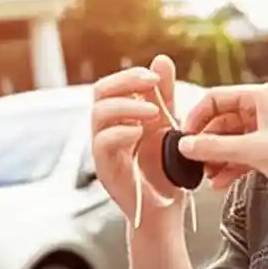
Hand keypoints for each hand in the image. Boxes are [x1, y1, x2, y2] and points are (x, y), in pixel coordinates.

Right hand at [91, 55, 184, 228]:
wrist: (165, 210)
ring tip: (153, 112)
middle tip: (152, 84)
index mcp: (117, 118)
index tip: (156, 76)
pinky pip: (103, 143)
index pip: (111, 85)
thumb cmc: (164, 169)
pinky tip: (141, 133)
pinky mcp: (105, 169)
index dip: (130, 75)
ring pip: (99, 115)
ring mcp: (102, 150)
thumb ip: (163, 95)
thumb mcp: (168, 125)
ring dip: (127, 106)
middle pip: (100, 92)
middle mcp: (105, 131)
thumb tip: (161, 59)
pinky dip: (122, 132)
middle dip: (126, 82)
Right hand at [179, 82, 267, 212]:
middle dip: (204, 141)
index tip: (183, 138)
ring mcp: (264, 133)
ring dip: (214, 157)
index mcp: (261, 97)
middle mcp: (262, 111)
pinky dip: (227, 168)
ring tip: (204, 176)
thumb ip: (216, 147)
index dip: (197, 116)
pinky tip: (218, 184)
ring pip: (227, 141)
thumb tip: (184, 145)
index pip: (216, 98)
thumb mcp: (254, 150)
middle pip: (219, 121)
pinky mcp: (267, 154)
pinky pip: (238, 157)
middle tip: (190, 161)